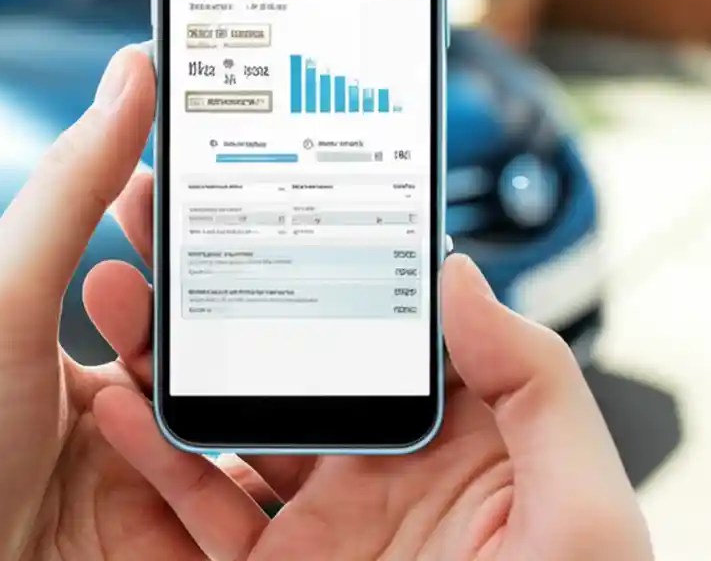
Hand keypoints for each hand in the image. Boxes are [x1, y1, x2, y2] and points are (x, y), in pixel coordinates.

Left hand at [0, 45, 266, 559]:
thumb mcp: (2, 298)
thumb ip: (70, 189)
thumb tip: (130, 71)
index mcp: (80, 343)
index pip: (164, 275)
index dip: (199, 234)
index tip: (241, 182)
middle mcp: (125, 407)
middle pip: (219, 348)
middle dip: (251, 316)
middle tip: (281, 276)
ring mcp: (156, 477)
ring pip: (248, 423)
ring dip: (262, 398)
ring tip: (265, 374)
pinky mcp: (183, 540)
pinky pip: (249, 505)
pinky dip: (265, 479)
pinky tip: (277, 451)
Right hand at [94, 178, 652, 559]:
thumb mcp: (583, 509)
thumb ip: (537, 386)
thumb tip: (457, 276)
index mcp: (467, 433)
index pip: (391, 320)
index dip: (337, 252)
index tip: (280, 191)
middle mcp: (387, 465)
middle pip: (295, 355)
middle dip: (231, 288)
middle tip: (173, 220)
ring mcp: (326, 518)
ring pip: (236, 421)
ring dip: (178, 359)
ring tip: (127, 294)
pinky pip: (206, 508)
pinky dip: (160, 457)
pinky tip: (126, 405)